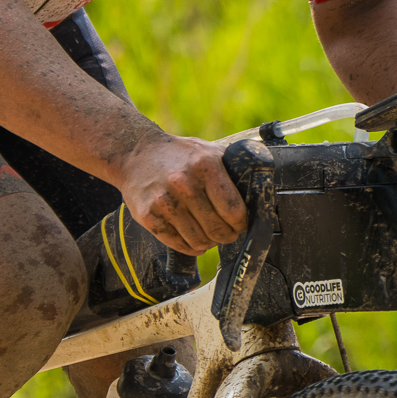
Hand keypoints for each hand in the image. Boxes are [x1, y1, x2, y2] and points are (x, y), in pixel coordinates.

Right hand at [116, 134, 248, 254]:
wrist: (136, 154)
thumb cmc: (179, 155)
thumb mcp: (208, 151)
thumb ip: (232, 169)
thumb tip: (260, 190)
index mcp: (205, 166)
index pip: (234, 210)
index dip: (241, 223)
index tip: (241, 224)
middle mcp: (184, 184)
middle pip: (218, 229)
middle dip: (226, 235)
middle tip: (226, 232)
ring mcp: (165, 202)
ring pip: (199, 241)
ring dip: (208, 243)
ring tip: (208, 234)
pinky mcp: (149, 216)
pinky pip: (178, 244)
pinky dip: (190, 246)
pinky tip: (192, 237)